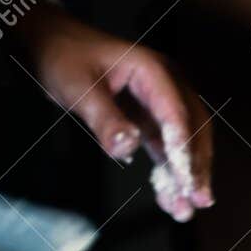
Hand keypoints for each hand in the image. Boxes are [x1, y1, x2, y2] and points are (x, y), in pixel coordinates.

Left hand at [20, 6, 213, 220]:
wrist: (51, 42)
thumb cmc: (64, 58)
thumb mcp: (79, 88)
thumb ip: (104, 118)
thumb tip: (126, 147)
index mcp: (153, 70)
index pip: (177, 114)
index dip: (185, 149)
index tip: (187, 181)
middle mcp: (165, 84)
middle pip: (193, 129)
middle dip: (197, 166)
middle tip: (199, 199)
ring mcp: (159, 101)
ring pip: (184, 141)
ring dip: (186, 173)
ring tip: (186, 207)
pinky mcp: (149, 116)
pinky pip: (166, 146)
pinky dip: (169, 170)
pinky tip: (171, 195)